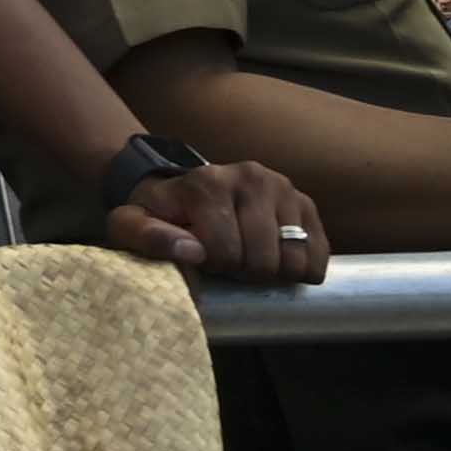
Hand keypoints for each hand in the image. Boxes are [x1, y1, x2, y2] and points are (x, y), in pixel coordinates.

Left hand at [102, 155, 328, 284]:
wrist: (185, 194)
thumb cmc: (159, 216)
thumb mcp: (131, 225)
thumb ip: (147, 237)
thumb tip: (191, 252)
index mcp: (207, 182)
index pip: (224, 251)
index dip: (213, 267)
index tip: (202, 259)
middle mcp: (251, 177)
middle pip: (262, 259)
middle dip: (244, 273)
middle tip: (228, 264)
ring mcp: (283, 188)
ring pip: (294, 260)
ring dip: (273, 273)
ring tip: (249, 260)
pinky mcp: (306, 203)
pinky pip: (319, 255)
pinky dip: (303, 270)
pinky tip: (277, 263)